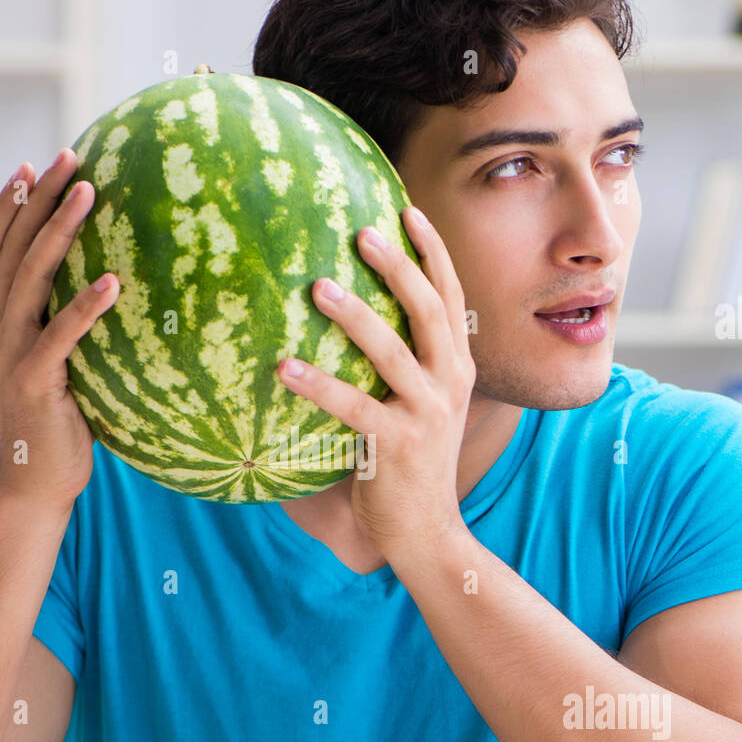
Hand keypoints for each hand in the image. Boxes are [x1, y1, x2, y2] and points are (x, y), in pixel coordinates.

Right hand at [0, 149, 119, 512]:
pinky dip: (85, 306)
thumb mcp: (57, 363)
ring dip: (59, 231)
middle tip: (70, 156)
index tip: (35, 164)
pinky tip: (113, 281)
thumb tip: (111, 285)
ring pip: (31, 277)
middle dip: (39, 198)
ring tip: (90, 193)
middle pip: (12, 247)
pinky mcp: (34, 381)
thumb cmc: (58, 420)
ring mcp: (11, 353)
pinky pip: (61, 335)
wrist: (33, 482)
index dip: (10, 204)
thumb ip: (65, 326)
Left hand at [276, 205, 474, 558]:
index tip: (407, 210)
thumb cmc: (411, 465)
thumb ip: (402, 366)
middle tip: (361, 231)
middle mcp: (450, 383)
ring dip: (355, 315)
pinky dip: (318, 385)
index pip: (451, 297)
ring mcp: (428, 413)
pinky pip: (353, 407)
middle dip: (398, 265)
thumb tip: (352, 316)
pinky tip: (284, 366)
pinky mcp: (398, 445)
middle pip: (429, 310)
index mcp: (457, 368)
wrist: (428, 531)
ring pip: (391, 351)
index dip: (433, 252)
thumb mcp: (422, 407)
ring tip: (318, 285)